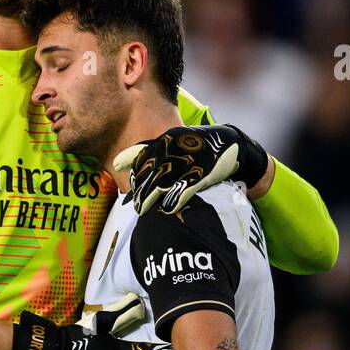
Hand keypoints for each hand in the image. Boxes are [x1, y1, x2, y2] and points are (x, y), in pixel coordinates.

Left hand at [113, 124, 269, 215]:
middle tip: (134, 205)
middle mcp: (177, 148)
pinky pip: (185, 187)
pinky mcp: (203, 172)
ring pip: (164, 180)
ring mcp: (190, 160)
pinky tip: (167, 208)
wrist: (232, 145)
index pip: (143, 157)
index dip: (135, 175)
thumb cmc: (197, 147)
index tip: (128, 188)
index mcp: (168, 140)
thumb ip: (147, 152)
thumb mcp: (173, 143)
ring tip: (142, 209)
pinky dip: (175, 199)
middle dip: (141, 189)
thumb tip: (117, 163)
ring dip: (151, 197)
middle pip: (152, 172)